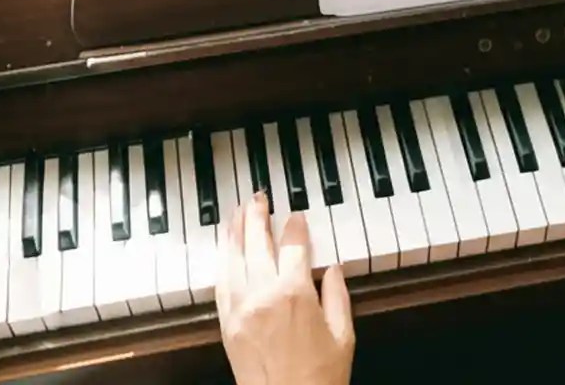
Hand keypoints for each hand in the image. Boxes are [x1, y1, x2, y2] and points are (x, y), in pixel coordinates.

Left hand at [216, 192, 354, 384]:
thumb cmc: (320, 379)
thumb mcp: (343, 335)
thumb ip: (337, 297)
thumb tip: (331, 269)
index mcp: (295, 294)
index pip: (292, 245)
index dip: (295, 226)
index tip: (297, 215)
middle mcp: (263, 295)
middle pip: (256, 243)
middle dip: (256, 216)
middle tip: (257, 198)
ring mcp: (240, 308)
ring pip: (233, 258)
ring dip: (234, 232)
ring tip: (236, 212)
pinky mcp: (226, 324)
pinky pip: (221, 283)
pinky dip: (223, 261)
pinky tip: (225, 250)